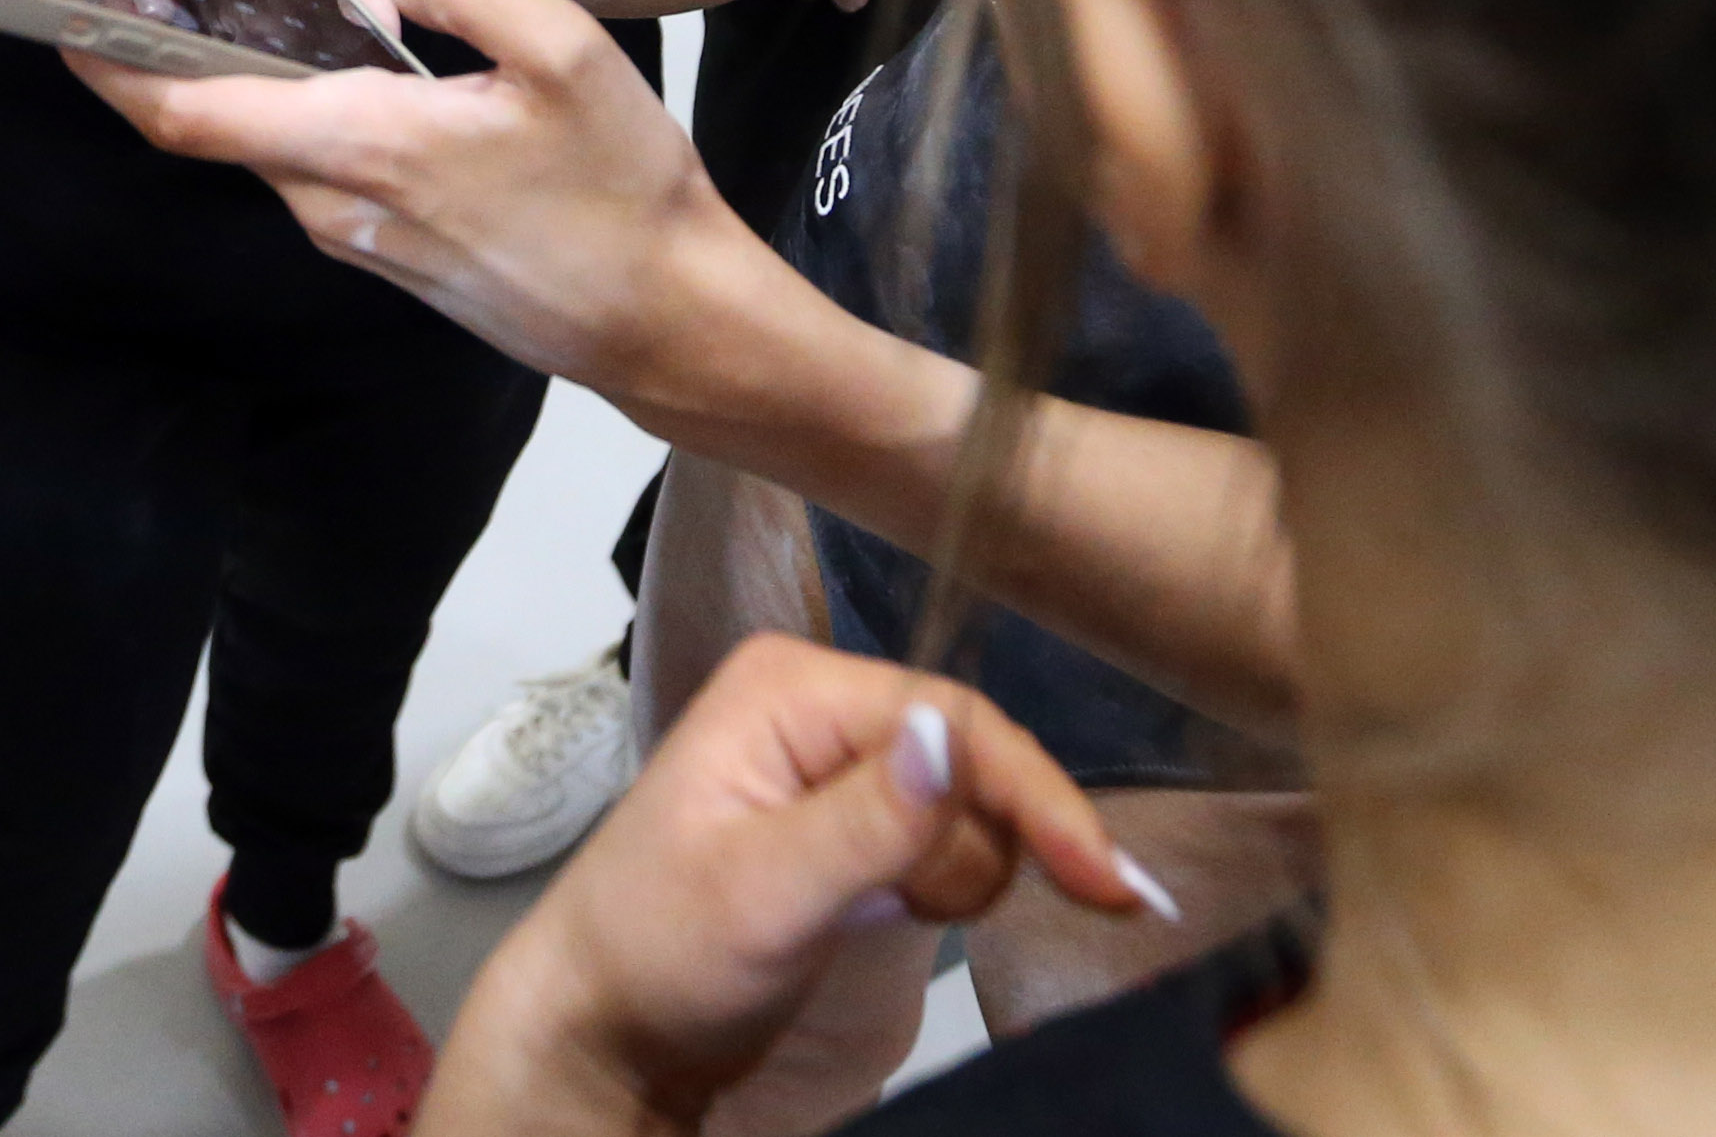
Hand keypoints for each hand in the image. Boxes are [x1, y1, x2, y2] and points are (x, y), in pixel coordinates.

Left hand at [63, 0, 725, 390]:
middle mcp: (336, 205)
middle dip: (174, 57)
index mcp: (362, 147)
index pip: (192, 115)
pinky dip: (305, 114)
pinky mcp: (387, 257)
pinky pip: (316, 172)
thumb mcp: (562, 49)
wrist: (664, 317)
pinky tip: (353, 60)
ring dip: (255, 80)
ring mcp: (358, 241)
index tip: (60, 17)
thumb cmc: (623, 184)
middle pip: (219, 127)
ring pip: (272, 146)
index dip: (111, 69)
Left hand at [433, 634, 1167, 1130]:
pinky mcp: (849, 824)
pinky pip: (944, 840)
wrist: (603, 1029)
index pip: (957, 720)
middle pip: (975, 760)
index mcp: (792, 687)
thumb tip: (950, 737)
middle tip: (945, 914)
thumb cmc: (658, 952)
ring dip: (953, 876)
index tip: (1112, 886)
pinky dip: (942, 884)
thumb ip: (865, 822)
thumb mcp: (761, 894)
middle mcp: (819, 705)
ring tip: (876, 918)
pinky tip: (892, 915)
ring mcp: (835, 764)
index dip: (1040, 799)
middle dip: (986, 845)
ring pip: (970, 809)